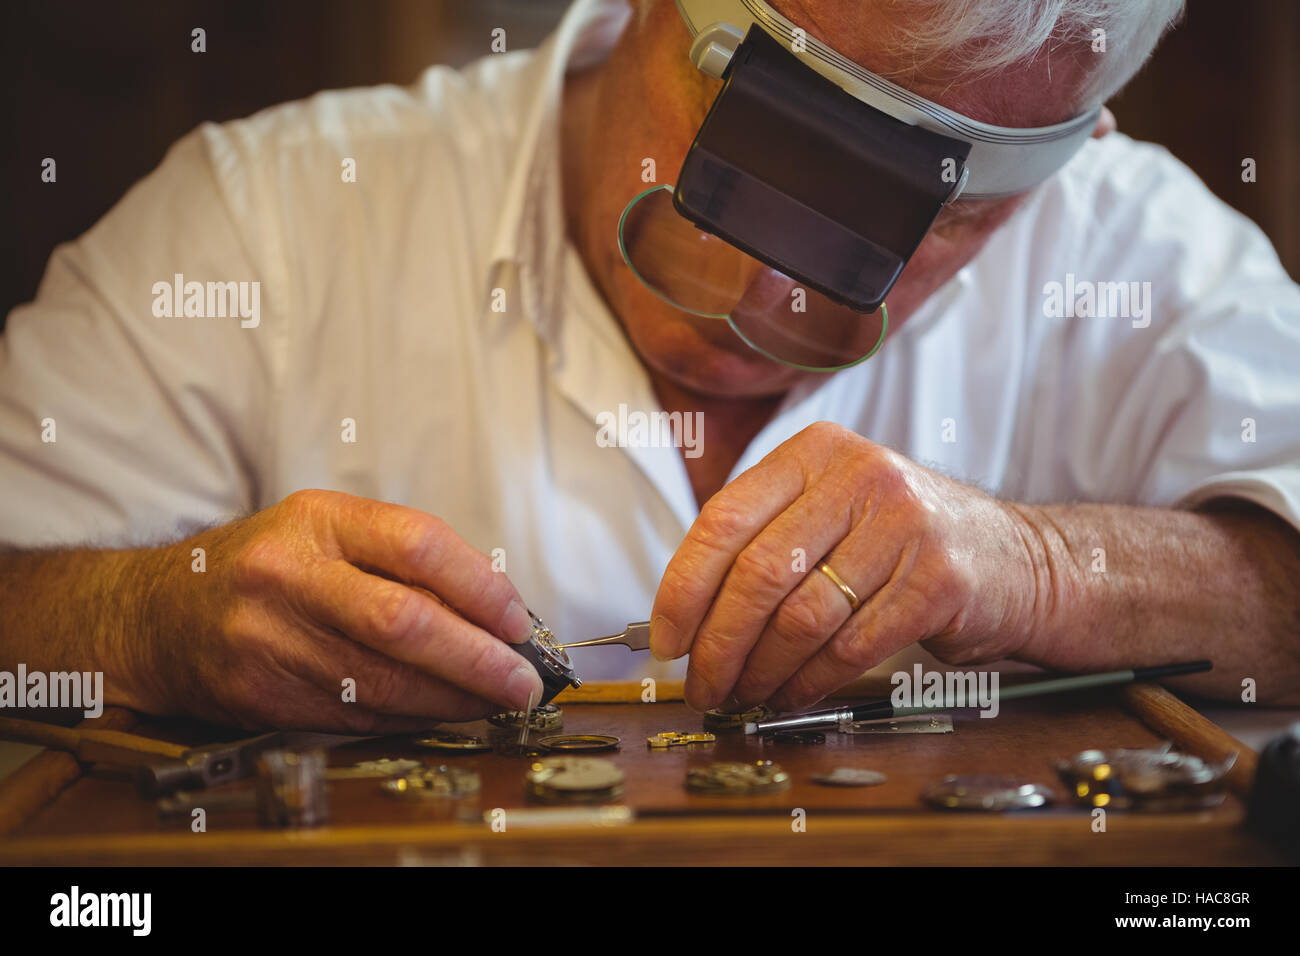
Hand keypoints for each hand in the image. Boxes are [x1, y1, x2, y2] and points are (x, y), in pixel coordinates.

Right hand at [146, 489, 542, 730]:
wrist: (162, 612)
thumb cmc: (266, 564)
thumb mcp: (327, 530)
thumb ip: (401, 559)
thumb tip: (492, 612)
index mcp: (316, 521)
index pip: (417, 545)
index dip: (480, 587)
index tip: (516, 622)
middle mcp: (287, 577)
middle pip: (403, 623)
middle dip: (477, 660)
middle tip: (521, 681)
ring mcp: (268, 640)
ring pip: (383, 683)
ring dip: (451, 699)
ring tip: (492, 700)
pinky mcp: (260, 695)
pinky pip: (354, 716)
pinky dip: (408, 717)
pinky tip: (439, 711)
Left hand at [650, 422, 1040, 711]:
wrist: (1018, 559)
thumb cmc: (904, 542)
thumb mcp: (834, 509)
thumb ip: (767, 536)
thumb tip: (685, 608)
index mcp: (817, 451)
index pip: (724, 518)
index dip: (684, 587)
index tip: (666, 637)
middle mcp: (860, 476)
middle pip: (758, 573)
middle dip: (718, 642)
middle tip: (701, 682)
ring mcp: (905, 526)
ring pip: (801, 616)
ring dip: (761, 670)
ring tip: (742, 693)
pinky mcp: (938, 581)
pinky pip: (849, 647)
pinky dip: (808, 681)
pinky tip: (789, 694)